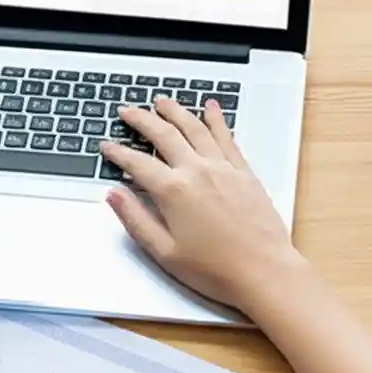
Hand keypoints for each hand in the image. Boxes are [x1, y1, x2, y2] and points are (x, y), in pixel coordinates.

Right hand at [100, 98, 307, 312]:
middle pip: (163, 134)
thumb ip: (135, 219)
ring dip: (175, 111)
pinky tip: (211, 107)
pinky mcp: (244, 172)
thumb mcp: (164, 252)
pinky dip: (216, 119)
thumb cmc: (216, 269)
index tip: (107, 146)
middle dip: (141, 119)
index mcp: (173, 191)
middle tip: (127, 111)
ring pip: (194, 127)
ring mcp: (223, 168)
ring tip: (162, 101)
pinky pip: (226, 137)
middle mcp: (197, 171)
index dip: (118, 153)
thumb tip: (114, 195)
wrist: (264, 271)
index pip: (137, 163)